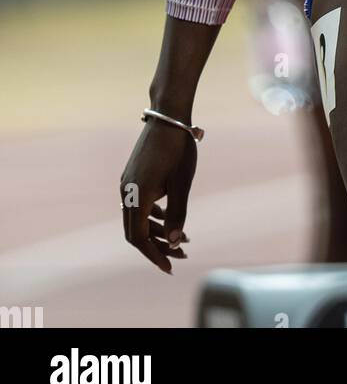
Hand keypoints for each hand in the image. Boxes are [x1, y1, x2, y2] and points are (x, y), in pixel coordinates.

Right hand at [120, 118, 196, 273]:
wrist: (168, 116)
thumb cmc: (178, 148)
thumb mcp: (182, 182)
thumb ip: (178, 213)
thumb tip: (176, 242)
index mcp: (137, 195)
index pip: (139, 238)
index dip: (155, 255)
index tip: (170, 267)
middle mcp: (127, 191)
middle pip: (136, 231)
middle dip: (158, 247)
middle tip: (182, 255)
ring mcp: (127, 183)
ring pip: (138, 218)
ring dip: (158, 231)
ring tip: (184, 240)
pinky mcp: (133, 176)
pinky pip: (139, 204)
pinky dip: (154, 216)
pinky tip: (170, 217)